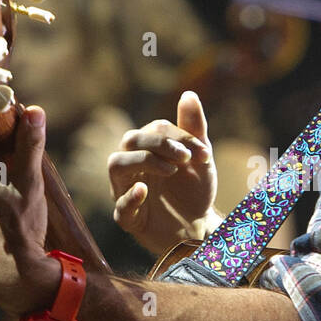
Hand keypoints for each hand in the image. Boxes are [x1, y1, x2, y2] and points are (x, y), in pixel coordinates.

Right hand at [108, 91, 217, 256]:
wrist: (199, 227)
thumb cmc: (194, 190)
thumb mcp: (200, 159)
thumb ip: (194, 128)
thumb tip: (189, 93)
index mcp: (149, 148)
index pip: (155, 129)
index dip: (180, 137)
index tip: (203, 153)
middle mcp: (133, 166)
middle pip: (131, 141)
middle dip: (159, 144)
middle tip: (185, 158)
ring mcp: (127, 190)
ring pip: (116, 165)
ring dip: (143, 162)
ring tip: (170, 170)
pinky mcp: (130, 218)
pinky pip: (120, 206)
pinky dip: (130, 197)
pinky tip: (145, 190)